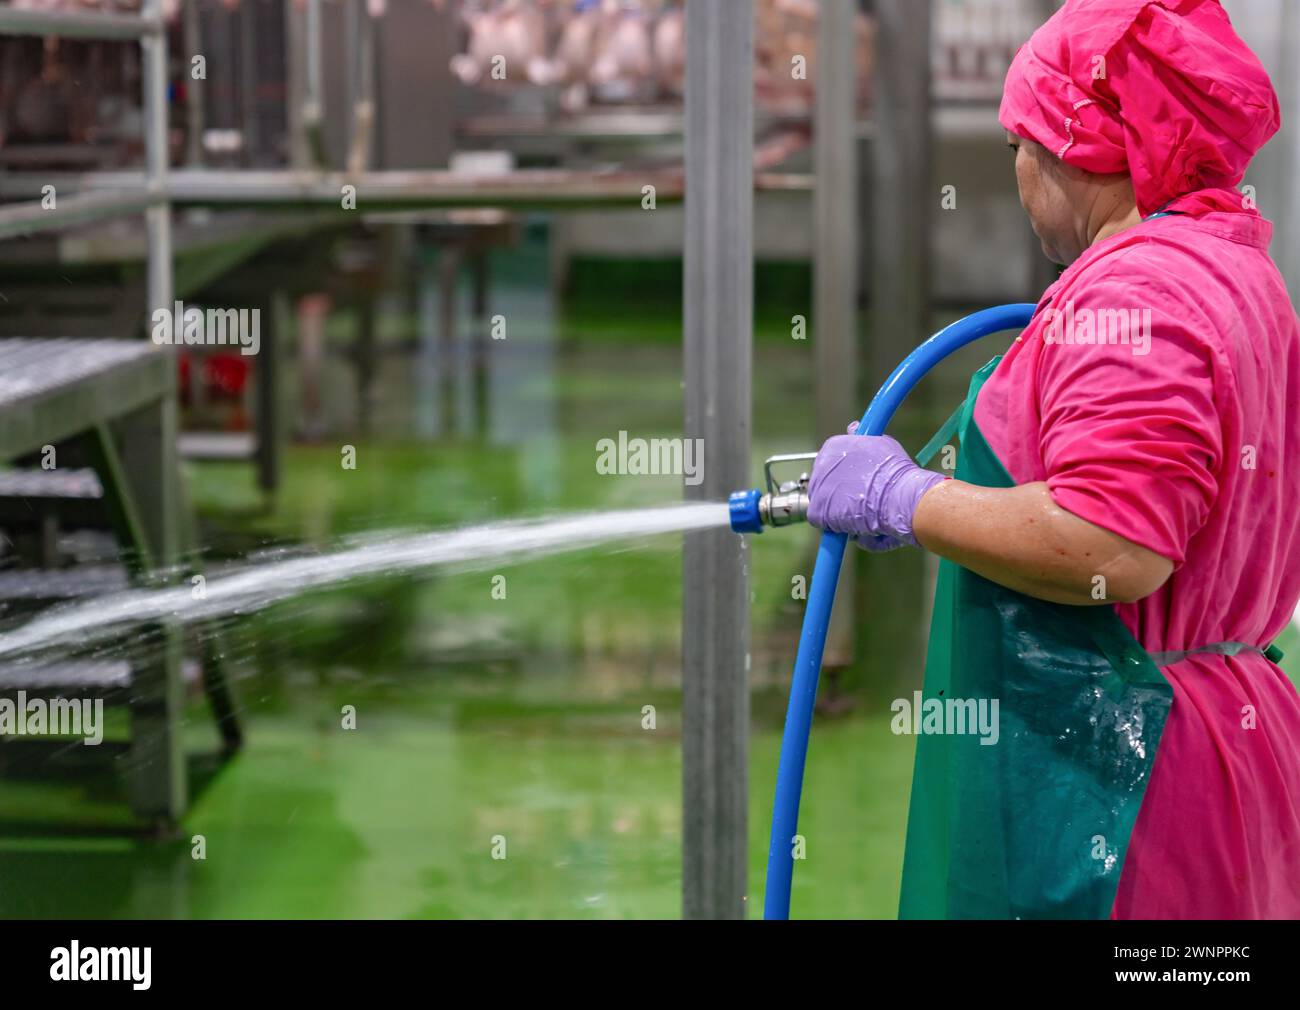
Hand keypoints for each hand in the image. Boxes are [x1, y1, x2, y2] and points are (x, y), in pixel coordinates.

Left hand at [807, 425, 945, 548]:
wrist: (898, 496)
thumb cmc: (895, 472)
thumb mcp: (880, 444)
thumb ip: (860, 439)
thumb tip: (852, 427)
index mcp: (833, 446)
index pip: (831, 464)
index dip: (845, 478)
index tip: (859, 485)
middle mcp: (820, 464)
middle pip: (826, 484)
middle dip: (841, 495)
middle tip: (862, 503)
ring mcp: (818, 487)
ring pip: (825, 504)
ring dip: (840, 512)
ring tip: (864, 514)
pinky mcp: (818, 510)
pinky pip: (822, 521)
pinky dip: (836, 527)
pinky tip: (855, 526)